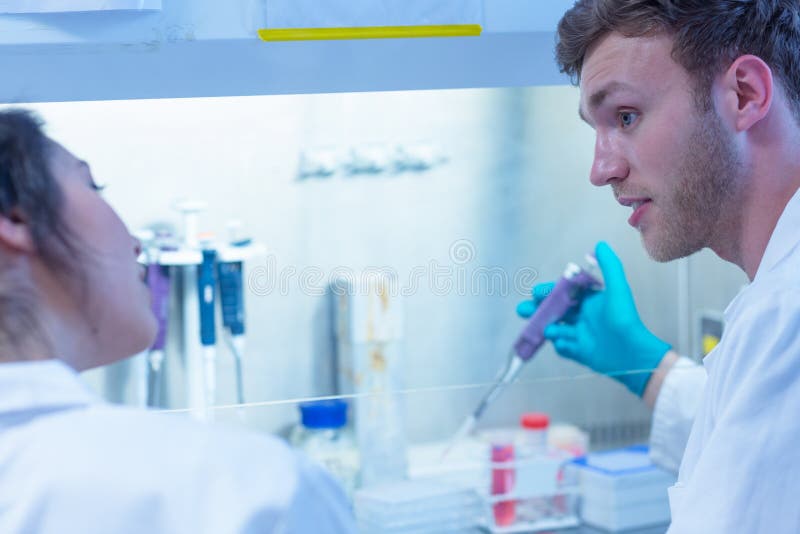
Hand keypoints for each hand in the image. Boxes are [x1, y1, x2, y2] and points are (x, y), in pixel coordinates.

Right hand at [516, 241, 670, 396]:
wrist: (632, 352)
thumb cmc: (624, 318)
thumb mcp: (617, 288)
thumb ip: (609, 265)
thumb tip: (600, 244)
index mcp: (590, 301)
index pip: (564, 294)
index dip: (549, 292)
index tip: (536, 292)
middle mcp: (584, 317)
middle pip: (555, 312)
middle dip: (538, 311)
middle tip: (522, 310)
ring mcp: (582, 335)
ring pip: (557, 330)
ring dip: (549, 329)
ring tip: (547, 330)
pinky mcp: (581, 353)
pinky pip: (564, 349)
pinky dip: (560, 346)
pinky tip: (561, 343)